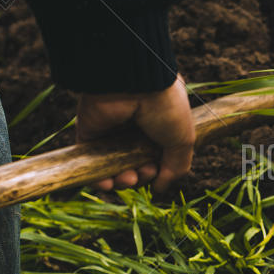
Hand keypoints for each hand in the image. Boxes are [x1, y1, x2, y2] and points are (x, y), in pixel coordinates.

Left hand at [75, 74, 193, 193]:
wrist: (134, 84)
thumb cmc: (165, 108)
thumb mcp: (183, 140)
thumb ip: (176, 168)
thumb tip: (159, 188)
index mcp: (159, 125)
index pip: (157, 157)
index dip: (158, 170)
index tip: (158, 169)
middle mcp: (135, 127)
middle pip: (136, 165)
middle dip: (141, 176)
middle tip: (144, 172)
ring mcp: (111, 130)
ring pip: (115, 166)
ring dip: (122, 180)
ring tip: (128, 179)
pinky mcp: (90, 132)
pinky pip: (92, 162)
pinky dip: (99, 177)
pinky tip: (108, 184)